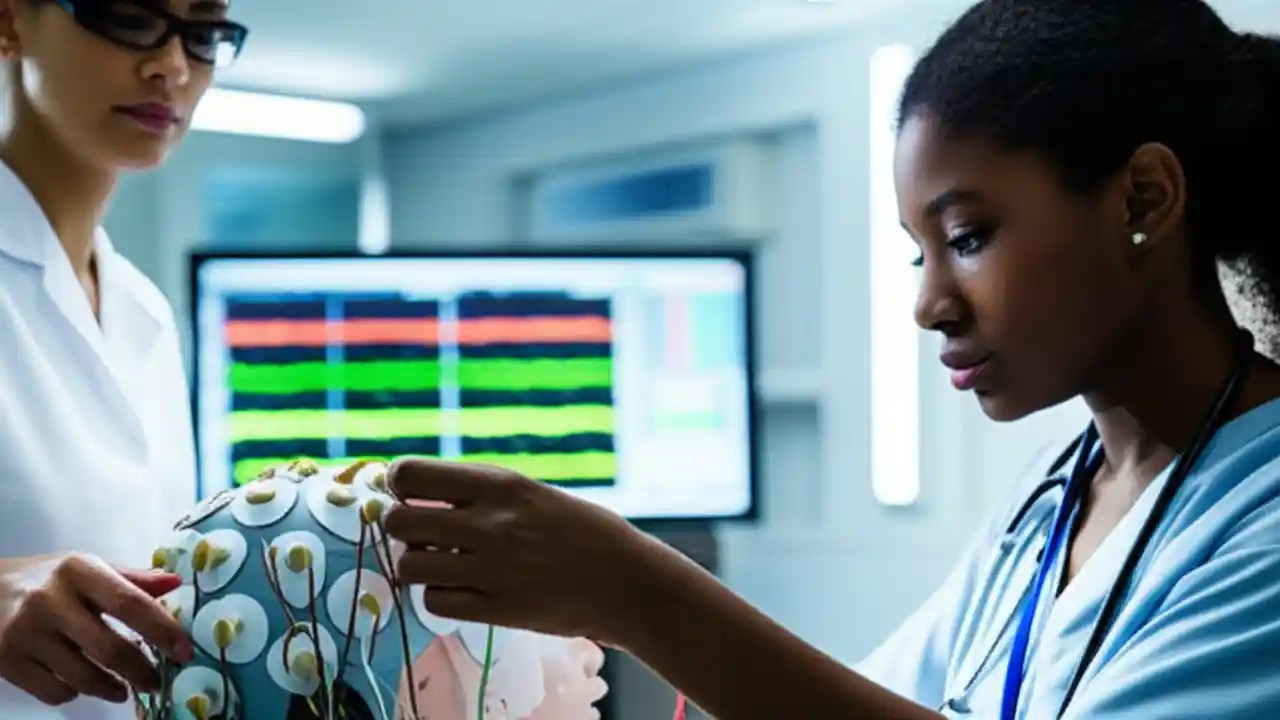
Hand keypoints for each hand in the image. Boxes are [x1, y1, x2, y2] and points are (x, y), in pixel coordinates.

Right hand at [0, 553, 194, 706]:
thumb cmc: (47, 579)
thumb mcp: (87, 568)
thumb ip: (130, 578)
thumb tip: (175, 583)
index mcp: (78, 570)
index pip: (129, 603)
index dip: (162, 630)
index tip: (184, 651)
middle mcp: (50, 601)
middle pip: (109, 648)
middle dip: (141, 671)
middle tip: (156, 681)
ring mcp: (26, 634)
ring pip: (83, 677)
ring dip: (112, 688)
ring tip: (124, 687)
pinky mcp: (7, 662)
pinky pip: (55, 691)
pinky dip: (76, 693)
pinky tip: (83, 684)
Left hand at [384, 458, 670, 643]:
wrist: (627, 581)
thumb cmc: (582, 531)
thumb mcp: (532, 493)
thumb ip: (480, 491)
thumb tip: (418, 489)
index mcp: (501, 484)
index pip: (412, 474)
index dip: (399, 484)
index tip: (408, 494)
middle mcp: (490, 523)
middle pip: (399, 522)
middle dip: (401, 528)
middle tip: (422, 535)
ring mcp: (491, 569)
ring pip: (408, 566)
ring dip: (417, 565)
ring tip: (441, 564)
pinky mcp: (495, 609)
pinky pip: (433, 602)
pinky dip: (439, 596)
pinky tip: (461, 589)